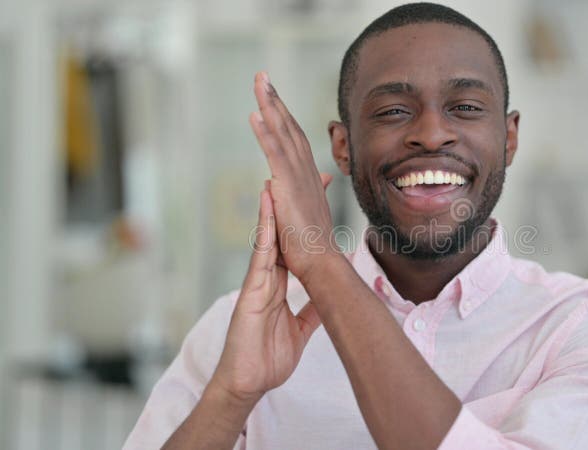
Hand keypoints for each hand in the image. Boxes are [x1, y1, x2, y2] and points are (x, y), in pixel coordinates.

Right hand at [209, 178, 329, 404]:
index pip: (292, 247)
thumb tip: (328, 302)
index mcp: (278, 285)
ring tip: (277, 179)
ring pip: (265, 238)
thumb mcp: (299, 330)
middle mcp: (267, 278)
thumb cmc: (267, 358)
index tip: (319, 200)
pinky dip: (264, 230)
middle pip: (279, 235)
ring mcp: (257, 282)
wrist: (248, 382)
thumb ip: (311, 312)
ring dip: (271, 209)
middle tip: (303, 176)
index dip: (304, 225)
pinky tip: (267, 208)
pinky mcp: (250, 289)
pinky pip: (258, 254)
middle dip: (289, 209)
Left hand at [248, 71, 336, 282]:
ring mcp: (298, 176)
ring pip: (283, 133)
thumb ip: (317, 190)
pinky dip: (266, 132)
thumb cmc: (316, 243)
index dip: (285, 116)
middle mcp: (306, 170)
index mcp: (309, 176)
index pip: (295, 139)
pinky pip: (275, 153)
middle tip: (263, 76)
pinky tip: (256, 114)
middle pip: (289, 127)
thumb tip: (322, 179)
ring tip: (259, 82)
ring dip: (270, 105)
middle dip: (276, 100)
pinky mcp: (288, 185)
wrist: (321, 261)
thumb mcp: (315, 210)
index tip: (274, 96)